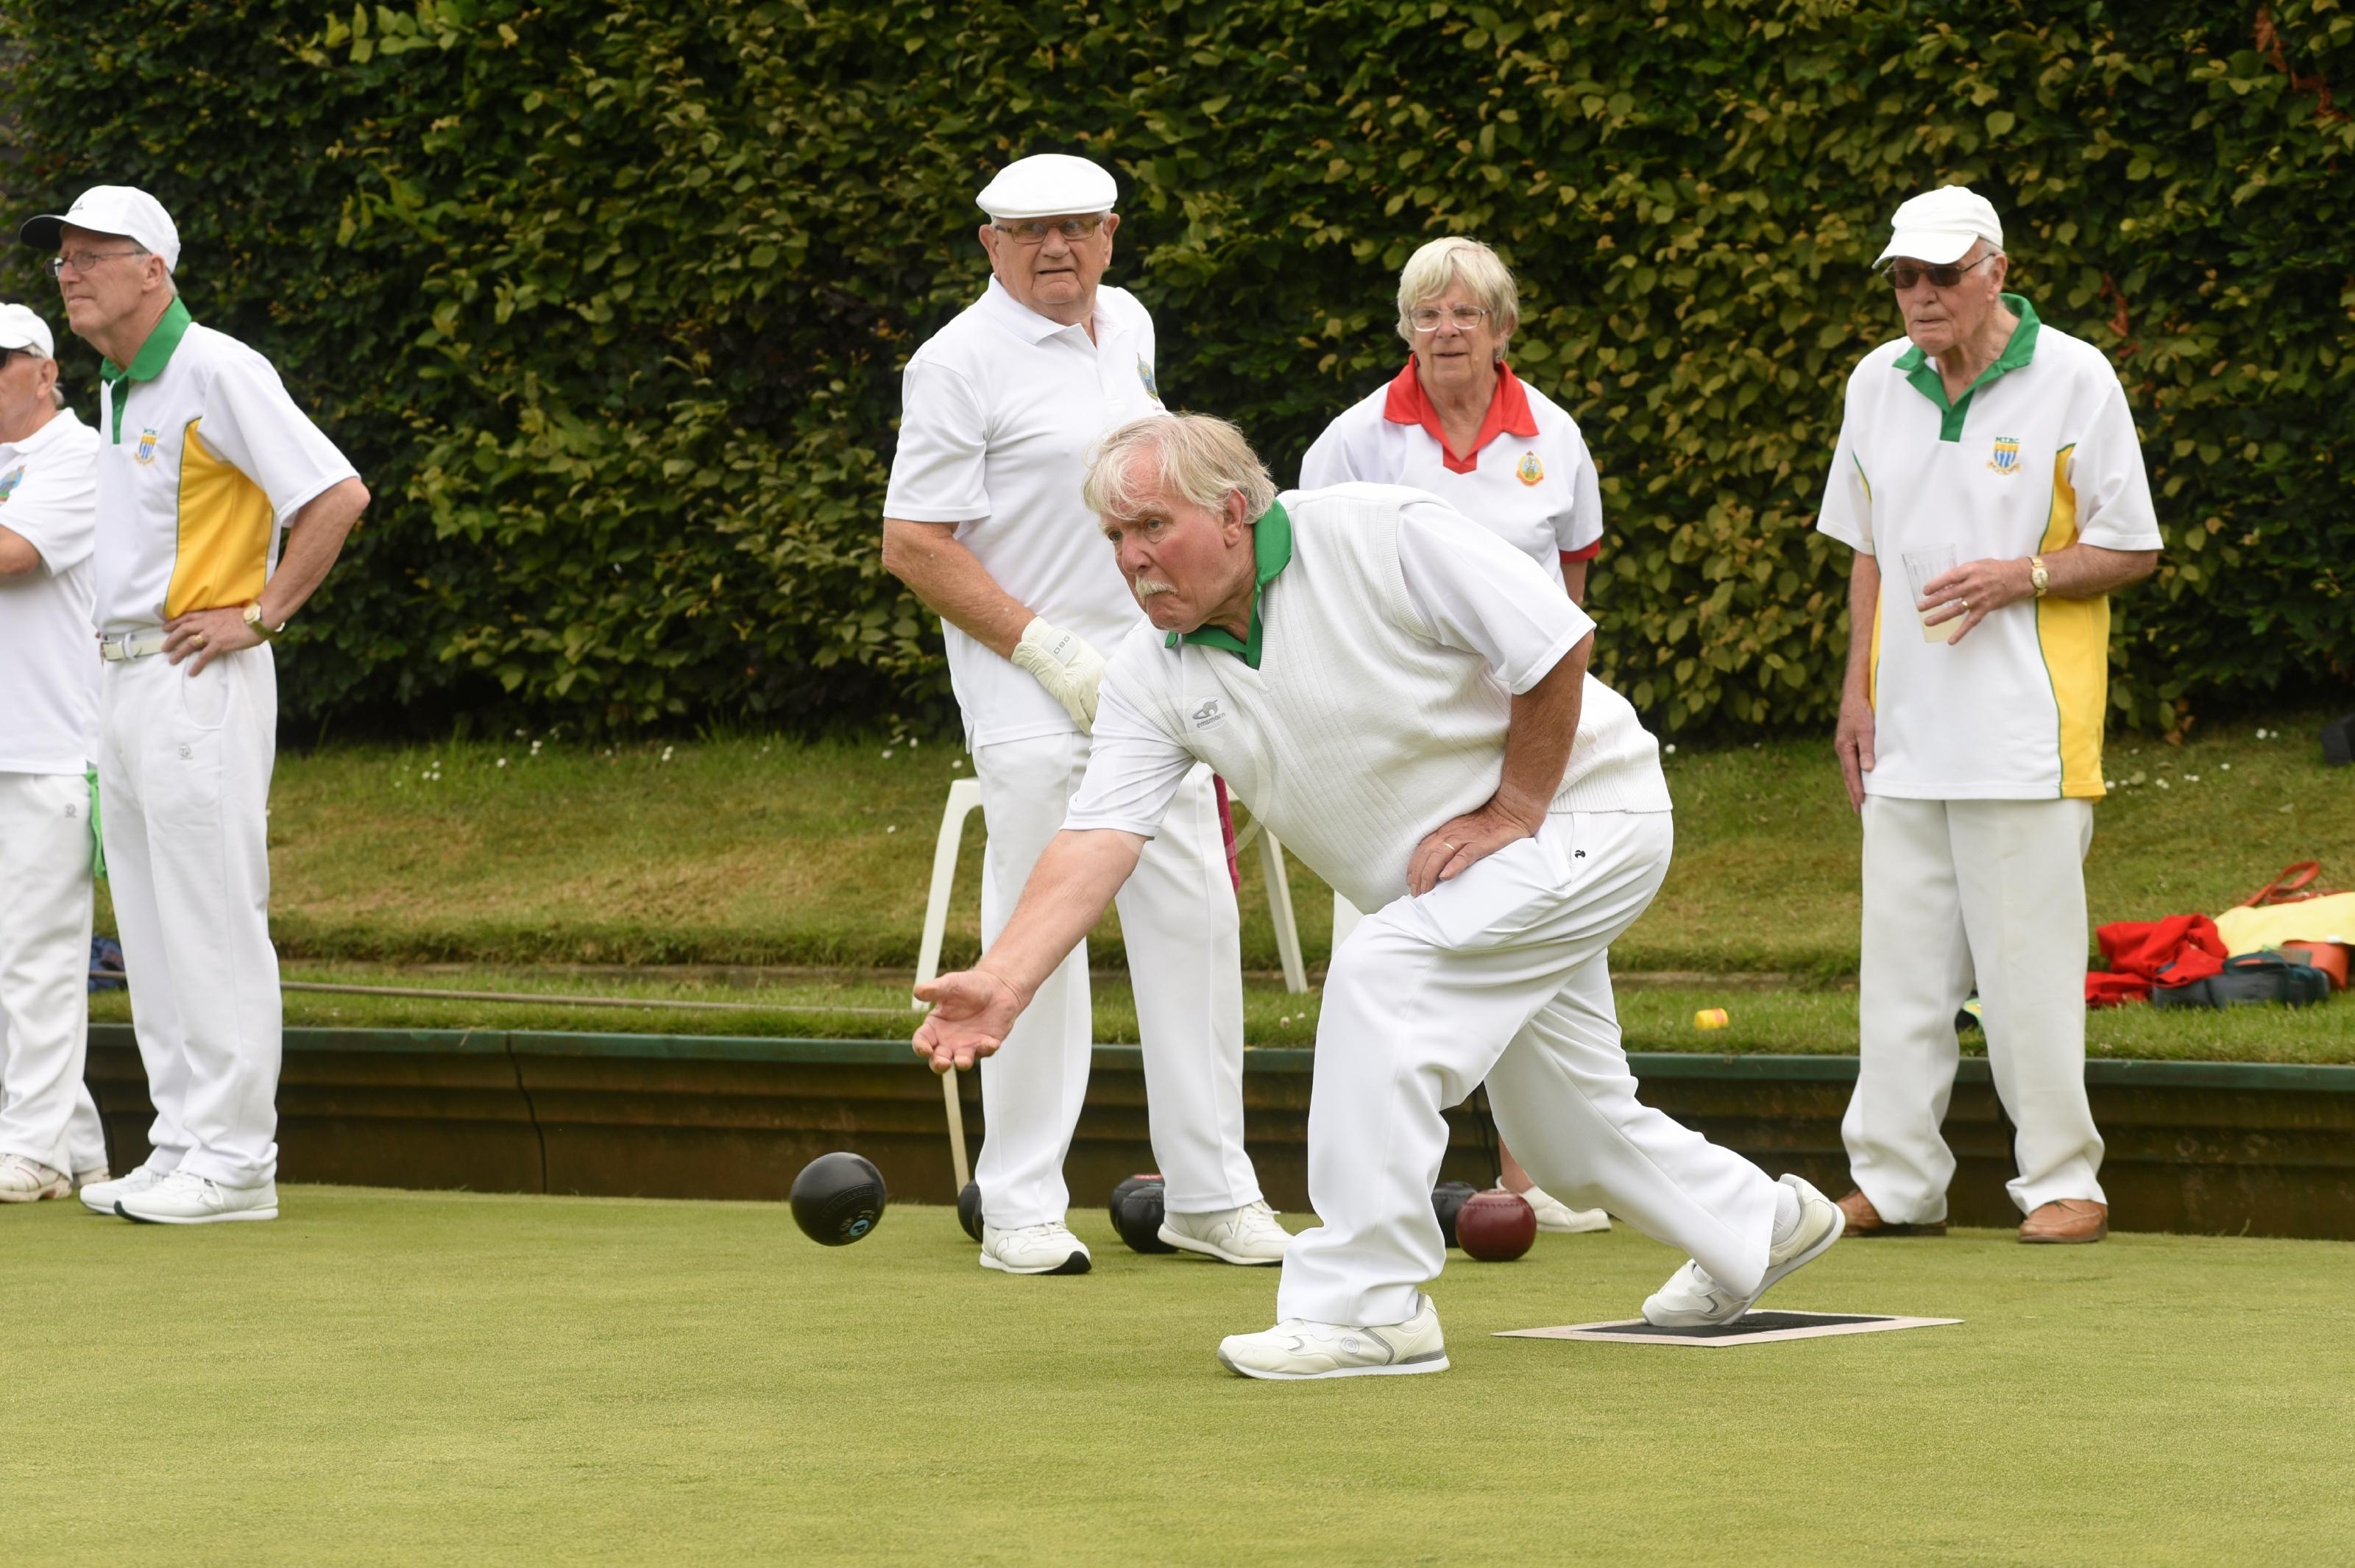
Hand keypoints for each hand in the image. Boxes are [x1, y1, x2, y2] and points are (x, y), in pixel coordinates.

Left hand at [162, 606, 261, 674]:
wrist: (257, 619)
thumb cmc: (247, 615)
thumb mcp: (227, 613)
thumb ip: (218, 618)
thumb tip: (217, 624)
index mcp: (209, 615)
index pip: (187, 617)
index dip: (174, 622)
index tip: (165, 627)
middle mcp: (207, 623)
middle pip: (183, 630)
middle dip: (172, 638)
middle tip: (164, 647)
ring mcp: (212, 634)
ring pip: (189, 643)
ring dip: (179, 652)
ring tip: (172, 660)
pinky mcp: (219, 644)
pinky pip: (205, 656)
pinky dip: (197, 664)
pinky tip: (192, 672)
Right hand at [912, 969, 1024, 1073]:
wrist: (997, 986)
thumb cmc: (969, 985)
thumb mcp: (950, 984)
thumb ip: (935, 989)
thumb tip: (917, 991)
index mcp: (934, 1026)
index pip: (922, 1040)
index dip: (920, 1047)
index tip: (925, 1049)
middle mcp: (948, 1040)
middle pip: (938, 1059)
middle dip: (938, 1064)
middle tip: (942, 1063)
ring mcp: (967, 1045)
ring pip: (961, 1061)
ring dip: (962, 1063)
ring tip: (962, 1061)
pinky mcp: (986, 1045)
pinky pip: (986, 1051)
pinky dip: (987, 1049)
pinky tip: (990, 1042)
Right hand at [1009, 617, 1105, 732]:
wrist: (1043, 646)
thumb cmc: (1064, 648)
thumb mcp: (1088, 654)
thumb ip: (1098, 669)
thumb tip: (1104, 682)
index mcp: (1101, 668)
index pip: (1114, 691)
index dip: (1115, 703)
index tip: (1117, 711)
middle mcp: (1094, 679)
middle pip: (1106, 703)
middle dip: (1109, 715)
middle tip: (1111, 724)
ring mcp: (1081, 688)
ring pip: (1095, 712)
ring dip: (1097, 722)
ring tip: (1100, 730)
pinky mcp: (1068, 695)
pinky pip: (1080, 716)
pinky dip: (1085, 726)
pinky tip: (1087, 731)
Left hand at [1406, 799, 1540, 896]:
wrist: (1509, 810)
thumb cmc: (1485, 822)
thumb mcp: (1460, 831)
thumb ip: (1447, 843)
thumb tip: (1436, 864)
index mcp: (1444, 831)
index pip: (1421, 850)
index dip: (1413, 867)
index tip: (1411, 883)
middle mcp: (1449, 833)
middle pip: (1426, 855)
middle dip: (1418, 876)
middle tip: (1416, 893)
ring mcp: (1464, 838)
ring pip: (1439, 856)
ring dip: (1429, 875)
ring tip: (1425, 891)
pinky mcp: (1480, 844)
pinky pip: (1464, 855)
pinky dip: (1453, 866)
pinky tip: (1446, 877)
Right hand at [1834, 689, 1875, 811]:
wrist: (1855, 693)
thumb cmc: (1860, 710)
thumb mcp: (1865, 729)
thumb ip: (1867, 749)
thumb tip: (1868, 770)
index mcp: (1844, 748)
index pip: (1851, 774)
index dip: (1856, 789)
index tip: (1860, 803)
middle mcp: (1843, 748)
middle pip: (1847, 775)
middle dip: (1852, 791)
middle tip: (1857, 808)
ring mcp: (1845, 745)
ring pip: (1849, 768)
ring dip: (1854, 783)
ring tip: (1858, 796)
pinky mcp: (1850, 740)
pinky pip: (1852, 761)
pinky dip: (1855, 772)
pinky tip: (1860, 775)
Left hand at [1919, 558, 2034, 646]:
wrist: (2019, 578)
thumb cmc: (1996, 569)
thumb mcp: (1978, 564)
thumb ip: (1962, 573)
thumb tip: (1944, 582)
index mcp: (1970, 571)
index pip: (1949, 578)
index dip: (1935, 585)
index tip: (1925, 590)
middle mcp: (1973, 585)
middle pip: (1949, 595)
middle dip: (1932, 602)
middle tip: (1920, 607)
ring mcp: (1979, 598)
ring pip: (1956, 609)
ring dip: (1940, 617)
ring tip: (1927, 622)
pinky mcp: (1985, 609)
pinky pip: (1970, 623)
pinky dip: (1960, 632)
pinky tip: (1951, 640)